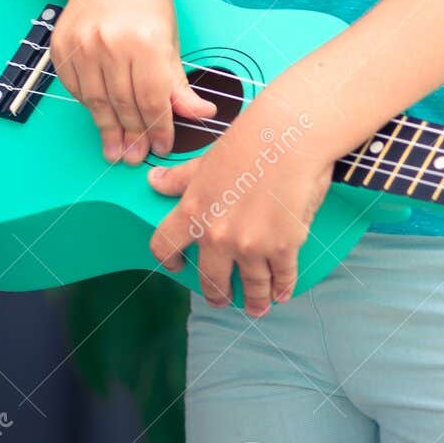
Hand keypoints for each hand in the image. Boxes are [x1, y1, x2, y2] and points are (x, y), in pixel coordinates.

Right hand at [50, 0, 214, 164]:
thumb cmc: (146, 2)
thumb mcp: (171, 39)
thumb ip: (178, 83)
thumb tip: (202, 114)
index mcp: (147, 41)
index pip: (154, 98)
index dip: (159, 127)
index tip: (161, 146)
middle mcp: (112, 44)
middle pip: (124, 103)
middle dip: (132, 135)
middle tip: (135, 157)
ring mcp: (83, 46)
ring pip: (96, 101)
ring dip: (107, 130)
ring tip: (116, 151)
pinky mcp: (62, 49)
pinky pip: (76, 89)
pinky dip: (89, 105)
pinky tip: (99, 117)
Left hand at [147, 93, 332, 315]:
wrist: (290, 136)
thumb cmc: (249, 140)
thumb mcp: (206, 160)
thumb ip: (181, 178)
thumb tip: (153, 182)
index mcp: (193, 212)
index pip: (165, 246)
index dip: (169, 261)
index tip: (178, 267)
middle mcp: (216, 236)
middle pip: (210, 280)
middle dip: (217, 294)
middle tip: (223, 298)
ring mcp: (250, 246)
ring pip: (250, 287)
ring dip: (254, 301)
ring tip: (257, 306)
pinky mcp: (282, 248)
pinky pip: (281, 278)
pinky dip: (282, 288)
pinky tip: (282, 292)